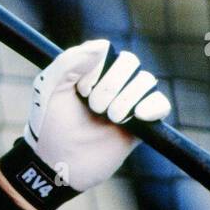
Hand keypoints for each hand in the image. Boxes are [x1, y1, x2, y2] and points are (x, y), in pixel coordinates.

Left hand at [25, 39, 170, 192]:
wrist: (58, 163)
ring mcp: (127, 101)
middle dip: (111, 85)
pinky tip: (138, 116)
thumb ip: (69, 61)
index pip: (107, 50)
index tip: (81, 91)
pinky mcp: (140, 124)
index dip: (97, 69)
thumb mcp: (50, 88)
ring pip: (146, 81)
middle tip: (93, 107)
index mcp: (89, 68)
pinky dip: (153, 107)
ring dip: (127, 99)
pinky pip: (160, 105)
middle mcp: (110, 81)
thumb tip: (102, 46)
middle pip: (130, 62)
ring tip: (110, 118)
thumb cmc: (49, 124)